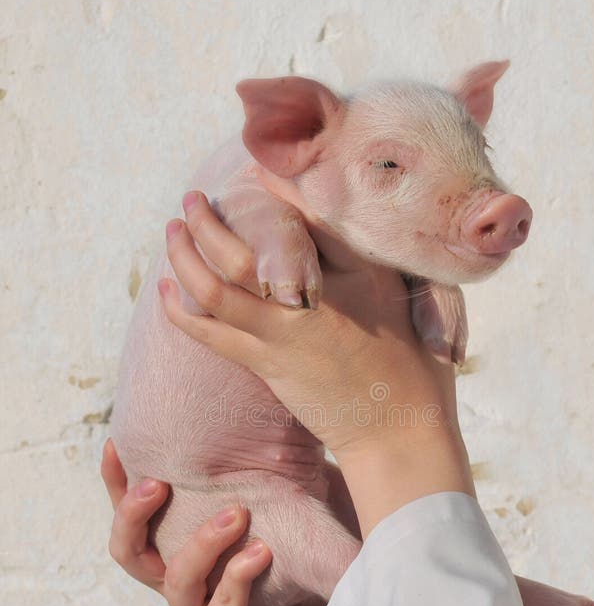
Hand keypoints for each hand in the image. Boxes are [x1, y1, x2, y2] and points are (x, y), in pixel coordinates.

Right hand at [101, 439, 320, 605]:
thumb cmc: (303, 549)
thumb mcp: (279, 499)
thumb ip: (258, 466)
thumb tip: (258, 410)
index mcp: (178, 546)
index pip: (134, 515)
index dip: (115, 482)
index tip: (113, 443)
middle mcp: (177, 581)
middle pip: (128, 553)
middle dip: (134, 515)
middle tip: (158, 484)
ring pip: (177, 579)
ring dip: (202, 543)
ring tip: (236, 514)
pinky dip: (238, 576)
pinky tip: (262, 552)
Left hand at [159, 192, 473, 537]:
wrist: (402, 433)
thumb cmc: (418, 368)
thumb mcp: (415, 297)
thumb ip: (372, 260)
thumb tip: (332, 231)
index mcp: (362, 269)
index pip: (306, 215)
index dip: (272, 190)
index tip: (249, 172)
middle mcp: (320, 293)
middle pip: (249, 244)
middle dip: (211, 218)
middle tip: (192, 198)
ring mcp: (289, 331)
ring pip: (217, 285)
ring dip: (186, 255)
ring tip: (171, 231)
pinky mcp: (271, 366)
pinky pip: (213, 333)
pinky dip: (182, 311)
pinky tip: (164, 291)